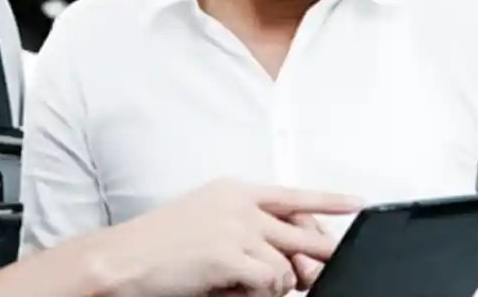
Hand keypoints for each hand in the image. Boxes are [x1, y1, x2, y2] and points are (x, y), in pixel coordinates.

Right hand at [90, 179, 360, 296]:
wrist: (121, 260)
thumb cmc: (157, 246)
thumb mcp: (205, 220)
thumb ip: (245, 227)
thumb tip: (285, 251)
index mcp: (234, 190)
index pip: (293, 193)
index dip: (328, 200)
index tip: (357, 203)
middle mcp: (240, 204)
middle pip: (302, 232)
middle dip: (313, 259)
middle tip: (311, 273)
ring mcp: (236, 227)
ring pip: (287, 266)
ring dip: (271, 287)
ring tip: (237, 287)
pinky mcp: (230, 253)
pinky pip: (270, 282)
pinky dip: (259, 295)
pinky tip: (232, 290)